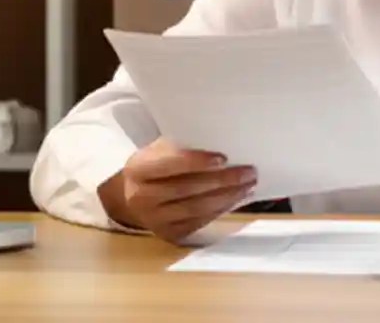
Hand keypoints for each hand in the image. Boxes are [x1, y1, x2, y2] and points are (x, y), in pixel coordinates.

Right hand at [98, 138, 257, 243]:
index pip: (169, 165)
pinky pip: (199, 222)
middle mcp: (142, 197)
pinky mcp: (168, 234)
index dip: (197, 162)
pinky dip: (221, 210)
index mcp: (138, 169)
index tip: (223, 158)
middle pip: (187, 189)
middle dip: (222, 181)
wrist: (131, 198)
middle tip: (248, 172)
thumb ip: (181, 147)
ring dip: (227, 197)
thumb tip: (220, 144)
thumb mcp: (158, 150)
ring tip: (248, 186)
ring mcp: (155, 220)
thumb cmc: (153, 166)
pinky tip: (236, 200)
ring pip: (196, 209)